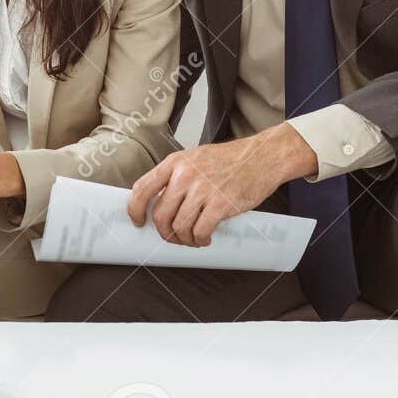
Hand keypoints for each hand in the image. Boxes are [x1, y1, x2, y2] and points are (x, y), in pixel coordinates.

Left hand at [127, 123, 317, 246]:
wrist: (262, 157)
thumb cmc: (230, 159)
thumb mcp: (195, 158)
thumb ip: (176, 176)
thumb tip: (159, 201)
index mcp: (175, 162)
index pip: (142, 188)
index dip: (135, 210)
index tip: (138, 221)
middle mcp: (185, 175)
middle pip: (160, 215)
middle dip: (165, 232)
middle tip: (174, 236)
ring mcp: (202, 190)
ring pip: (179, 227)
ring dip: (184, 239)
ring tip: (193, 237)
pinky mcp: (220, 204)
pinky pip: (199, 231)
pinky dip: (200, 240)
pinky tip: (205, 237)